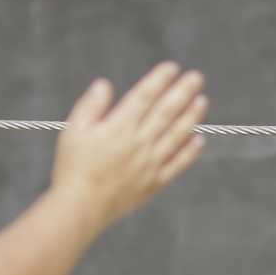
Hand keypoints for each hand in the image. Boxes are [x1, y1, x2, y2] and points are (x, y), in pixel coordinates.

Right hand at [51, 62, 207, 229]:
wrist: (81, 207)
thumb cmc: (73, 167)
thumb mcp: (73, 130)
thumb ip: (91, 105)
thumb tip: (104, 84)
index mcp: (119, 126)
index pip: (145, 96)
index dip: (160, 80)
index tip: (172, 67)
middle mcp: (139, 142)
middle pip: (166, 111)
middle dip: (183, 92)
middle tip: (197, 77)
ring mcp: (150, 163)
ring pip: (177, 135)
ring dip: (191, 117)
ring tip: (202, 101)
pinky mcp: (154, 182)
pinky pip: (177, 164)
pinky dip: (190, 152)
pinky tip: (198, 140)